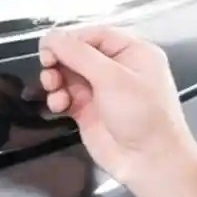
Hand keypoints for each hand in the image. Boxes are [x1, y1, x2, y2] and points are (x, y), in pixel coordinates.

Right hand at [38, 26, 196, 187]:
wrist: (149, 162)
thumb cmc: (142, 116)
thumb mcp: (112, 78)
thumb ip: (79, 55)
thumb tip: (51, 37)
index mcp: (133, 52)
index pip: (94, 35)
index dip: (70, 39)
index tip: (48, 47)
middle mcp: (117, 68)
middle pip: (77, 53)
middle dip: (59, 60)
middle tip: (48, 67)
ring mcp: (102, 90)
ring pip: (68, 74)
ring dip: (55, 80)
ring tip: (54, 90)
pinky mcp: (88, 110)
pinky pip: (65, 95)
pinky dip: (57, 98)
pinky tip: (58, 106)